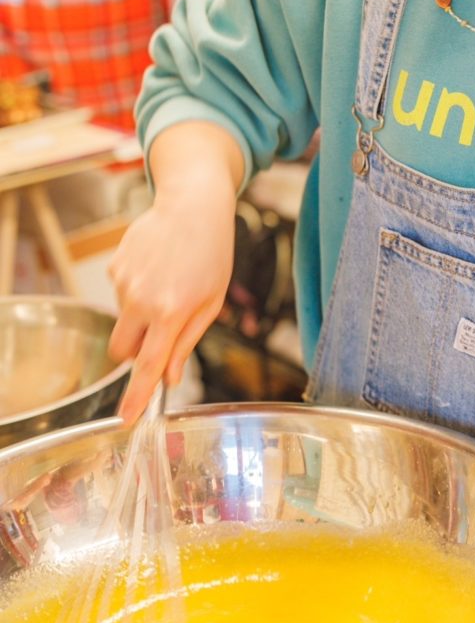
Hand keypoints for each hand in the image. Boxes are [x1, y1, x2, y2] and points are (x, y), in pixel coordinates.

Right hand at [107, 123, 242, 423]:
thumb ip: (187, 342)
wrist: (192, 204)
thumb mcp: (211, 302)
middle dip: (137, 353)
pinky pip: (122, 295)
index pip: (149, 366)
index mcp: (171, 312)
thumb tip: (171, 377)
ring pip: (125, 321)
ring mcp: (123, 282)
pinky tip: (158, 269)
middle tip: (162, 333)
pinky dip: (138, 292)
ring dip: (143, 316)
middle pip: (123, 350)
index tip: (126, 419)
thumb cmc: (211, 253)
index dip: (136, 396)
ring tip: (170, 285)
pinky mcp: (114, 267)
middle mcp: (141, 299)